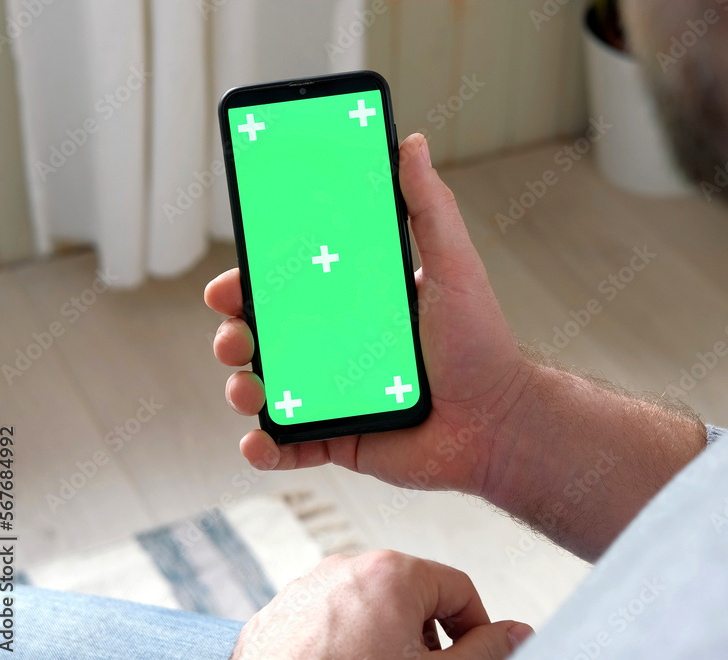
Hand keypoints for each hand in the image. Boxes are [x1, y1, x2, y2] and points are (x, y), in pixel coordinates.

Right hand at [205, 133, 529, 494]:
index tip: (227, 284)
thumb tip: (410, 143)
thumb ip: (430, 207)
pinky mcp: (341, 439)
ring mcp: (336, 394)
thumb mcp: (453, 266)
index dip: (250, 284)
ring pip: (266, 390)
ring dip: (240, 389)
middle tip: (235, 336)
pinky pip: (289, 445)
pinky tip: (258, 443)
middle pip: (265, 336)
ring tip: (248, 391)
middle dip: (234, 335)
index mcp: (356, 304)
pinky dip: (264, 448)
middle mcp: (339, 346)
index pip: (289, 286)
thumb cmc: (482, 344)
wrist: (501, 423)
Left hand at [226, 550, 532, 659]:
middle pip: (411, 594)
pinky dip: (341, 644)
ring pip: (366, 608)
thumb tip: (517, 632)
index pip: (458, 588)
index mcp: (391, 573)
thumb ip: (486, 651)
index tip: (476, 656)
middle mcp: (344, 567)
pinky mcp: (277, 615)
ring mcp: (305, 589)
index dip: (476, 627)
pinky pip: (325, 620)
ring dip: (384, 639)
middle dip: (426, 635)